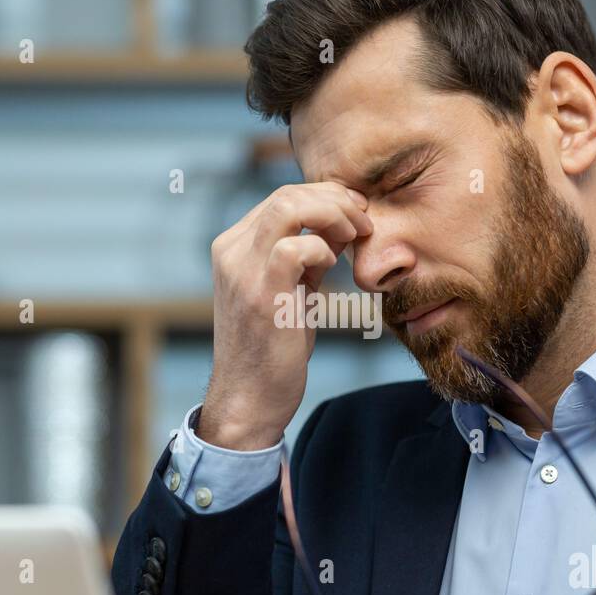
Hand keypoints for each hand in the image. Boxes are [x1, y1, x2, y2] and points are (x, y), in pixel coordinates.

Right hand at [198, 182, 371, 449]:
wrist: (249, 399)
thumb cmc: (272, 349)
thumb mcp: (290, 291)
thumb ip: (307, 257)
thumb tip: (339, 225)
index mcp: (234, 246)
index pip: (282, 197)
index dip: (325, 196)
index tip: (356, 212)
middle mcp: (231, 252)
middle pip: (286, 194)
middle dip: (335, 200)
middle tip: (364, 221)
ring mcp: (241, 271)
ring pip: (287, 208)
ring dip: (332, 215)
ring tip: (355, 236)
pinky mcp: (260, 295)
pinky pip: (294, 248)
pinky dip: (322, 250)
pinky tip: (331, 267)